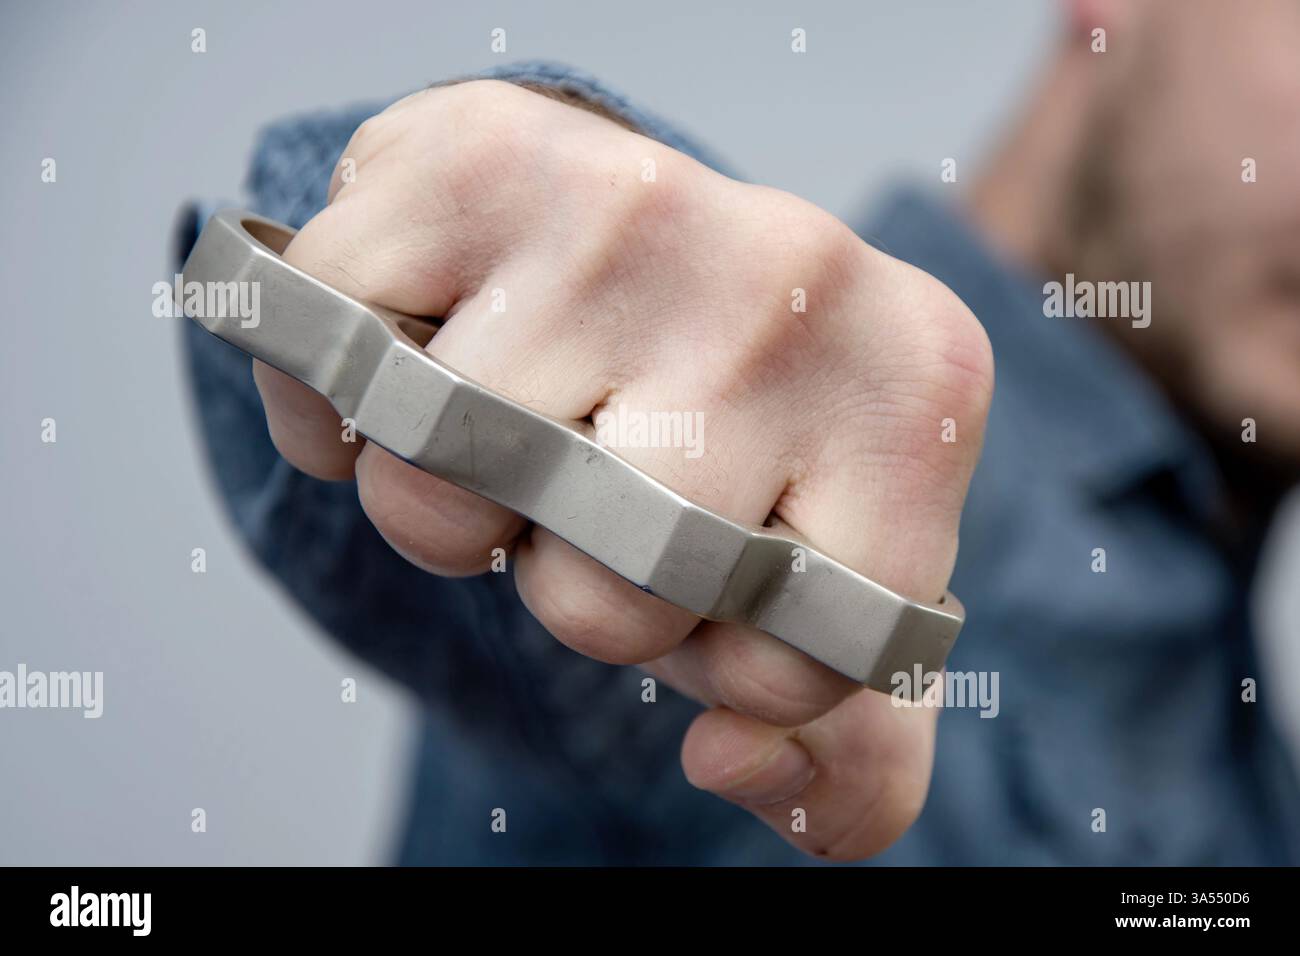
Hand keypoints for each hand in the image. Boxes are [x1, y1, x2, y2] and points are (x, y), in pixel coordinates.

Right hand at [252, 80, 992, 859]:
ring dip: (452, 503)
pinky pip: (333, 357)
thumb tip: (734, 764)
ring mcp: (636, 206)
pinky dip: (333, 407)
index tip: (709, 576)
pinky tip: (403, 371)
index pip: (790, 662)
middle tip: (594, 493)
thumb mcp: (832, 585)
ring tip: (505, 427)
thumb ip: (845, 756)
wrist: (656, 230)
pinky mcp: (479, 157)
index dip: (718, 660)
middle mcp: (798, 277)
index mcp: (916, 396)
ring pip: (446, 490)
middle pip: (609, 596)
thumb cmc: (744, 425)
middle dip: (574, 589)